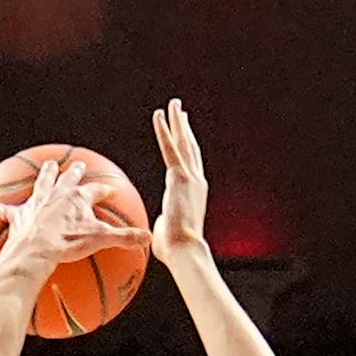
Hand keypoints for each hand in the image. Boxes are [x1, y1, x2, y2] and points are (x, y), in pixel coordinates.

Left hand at [0, 159, 152, 268]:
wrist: (37, 248)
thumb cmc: (68, 243)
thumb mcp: (100, 239)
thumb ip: (124, 238)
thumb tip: (148, 239)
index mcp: (78, 198)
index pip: (95, 190)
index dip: (102, 190)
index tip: (107, 191)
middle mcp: (58, 194)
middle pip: (69, 178)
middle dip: (75, 171)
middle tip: (78, 165)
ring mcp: (38, 202)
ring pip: (43, 182)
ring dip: (46, 174)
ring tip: (48, 166)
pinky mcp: (20, 214)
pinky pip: (11, 210)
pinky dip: (5, 210)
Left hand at [151, 99, 207, 261]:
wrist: (185, 250)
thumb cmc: (175, 249)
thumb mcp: (166, 230)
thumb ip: (163, 222)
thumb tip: (159, 225)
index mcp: (193, 192)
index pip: (189, 164)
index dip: (186, 147)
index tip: (183, 132)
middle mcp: (195, 181)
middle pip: (189, 148)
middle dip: (184, 128)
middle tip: (179, 110)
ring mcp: (190, 177)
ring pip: (182, 143)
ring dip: (177, 122)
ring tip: (173, 105)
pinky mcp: (180, 177)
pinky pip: (169, 148)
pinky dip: (164, 130)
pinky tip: (160, 115)